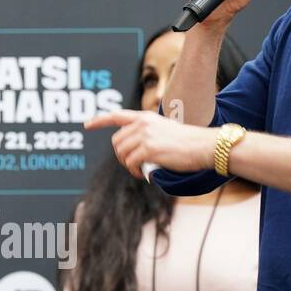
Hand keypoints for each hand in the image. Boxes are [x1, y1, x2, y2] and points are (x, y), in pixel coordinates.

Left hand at [83, 110, 219, 179]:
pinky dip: (133, 171)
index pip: (117, 115)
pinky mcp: (148, 149)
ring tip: (138, 169)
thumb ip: (146, 133)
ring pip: (122, 153)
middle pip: (117, 141)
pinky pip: (130, 163)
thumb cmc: (187, 142)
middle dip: (120, 155)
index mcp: (145, 117)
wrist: (204, 146)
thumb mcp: (164, 130)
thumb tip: (130, 149)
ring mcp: (144, 135)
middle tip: (132, 164)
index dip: (100, 120)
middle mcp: (142, 123)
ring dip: (127, 164)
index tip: (87, 125)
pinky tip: (142, 174)